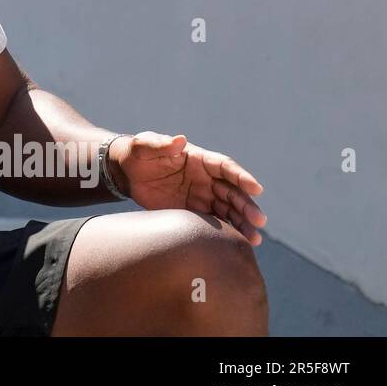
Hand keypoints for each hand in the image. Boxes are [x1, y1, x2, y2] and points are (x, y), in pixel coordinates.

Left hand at [110, 132, 267, 244]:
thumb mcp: (145, 145)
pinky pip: (213, 223)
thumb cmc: (138, 153)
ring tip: (255, 239)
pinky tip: (237, 245)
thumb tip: (180, 140)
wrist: (127, 172)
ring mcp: (202, 196)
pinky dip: (226, 233)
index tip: (256, 189)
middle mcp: (206, 179)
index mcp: (200, 160)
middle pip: (232, 192)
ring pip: (227, 210)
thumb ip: (161, 144)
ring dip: (242, 223)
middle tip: (259, 222)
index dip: (241, 177)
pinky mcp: (193, 212)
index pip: (225, 168)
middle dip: (246, 206)